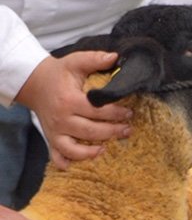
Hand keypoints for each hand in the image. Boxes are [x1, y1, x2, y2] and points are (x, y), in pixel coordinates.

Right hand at [14, 53, 131, 168]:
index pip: (97, 110)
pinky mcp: (51, 139)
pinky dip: (69, 162)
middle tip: (128, 130)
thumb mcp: (75, 62)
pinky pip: (58, 156)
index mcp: (69, 99)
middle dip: (113, 132)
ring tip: (109, 146)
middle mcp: (61, 118)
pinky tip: (85, 159)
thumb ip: (95, 59)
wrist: (34, 82)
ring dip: (94, 151)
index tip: (129, 113)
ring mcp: (55, 131)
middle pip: (91, 131)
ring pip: (76, 149)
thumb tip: (115, 57)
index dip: (116, 113)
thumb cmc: (59, 73)